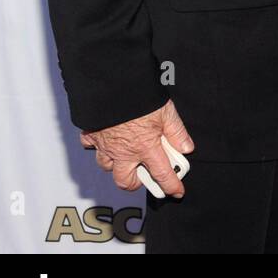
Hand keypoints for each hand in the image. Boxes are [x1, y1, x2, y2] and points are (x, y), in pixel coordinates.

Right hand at [78, 99, 194, 197]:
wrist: (113, 86)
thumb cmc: (141, 98)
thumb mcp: (167, 112)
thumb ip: (177, 132)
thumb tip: (186, 148)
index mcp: (145, 147)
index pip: (162, 173)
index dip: (171, 185)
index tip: (176, 191)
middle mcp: (124, 151)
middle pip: (126, 181)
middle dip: (136, 182)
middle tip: (145, 173)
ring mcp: (105, 145)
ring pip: (108, 167)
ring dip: (117, 165)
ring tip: (128, 154)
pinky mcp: (91, 135)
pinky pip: (92, 148)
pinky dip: (98, 147)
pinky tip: (107, 140)